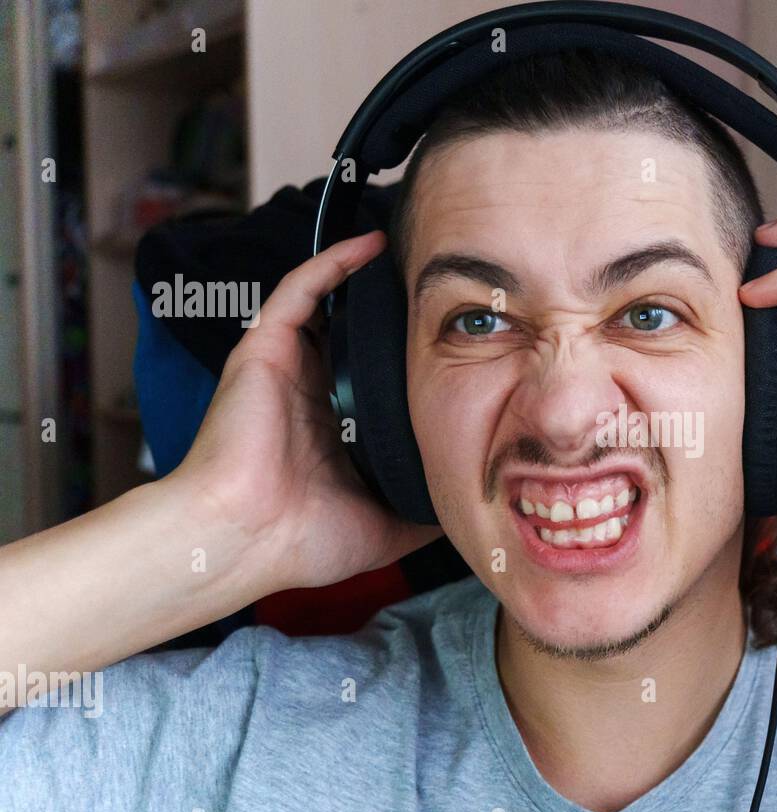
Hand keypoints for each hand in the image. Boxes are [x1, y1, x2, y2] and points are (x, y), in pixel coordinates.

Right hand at [170, 230, 440, 593]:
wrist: (243, 538)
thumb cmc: (301, 540)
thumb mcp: (386, 530)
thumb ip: (424, 511)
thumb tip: (470, 504)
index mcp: (337, 427)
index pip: (381, 378)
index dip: (413, 357)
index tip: (457, 342)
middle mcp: (313, 390)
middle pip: (361, 334)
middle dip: (399, 312)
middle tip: (447, 289)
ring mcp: (289, 365)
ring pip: (333, 303)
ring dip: (370, 276)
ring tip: (416, 255)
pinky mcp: (266, 347)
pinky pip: (301, 288)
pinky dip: (333, 261)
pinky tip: (371, 243)